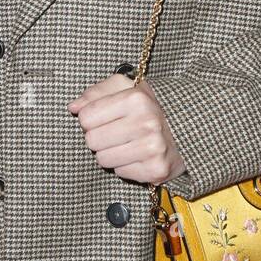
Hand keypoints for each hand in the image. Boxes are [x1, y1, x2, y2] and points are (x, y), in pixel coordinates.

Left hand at [68, 71, 186, 183]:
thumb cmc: (149, 106)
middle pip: (91, 140)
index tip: (105, 117)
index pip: (86, 116)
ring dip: (110, 153)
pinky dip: (125, 165)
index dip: (91, 118)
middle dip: (99, 137)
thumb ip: (96, 93)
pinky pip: (119, 172)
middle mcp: (147, 122)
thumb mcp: (125, 88)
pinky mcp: (157, 170)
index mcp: (136, 98)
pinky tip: (138, 155)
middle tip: (116, 132)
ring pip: (102, 159)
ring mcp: (154, 148)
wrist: (187, 128)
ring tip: (126, 143)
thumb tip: (73, 107)